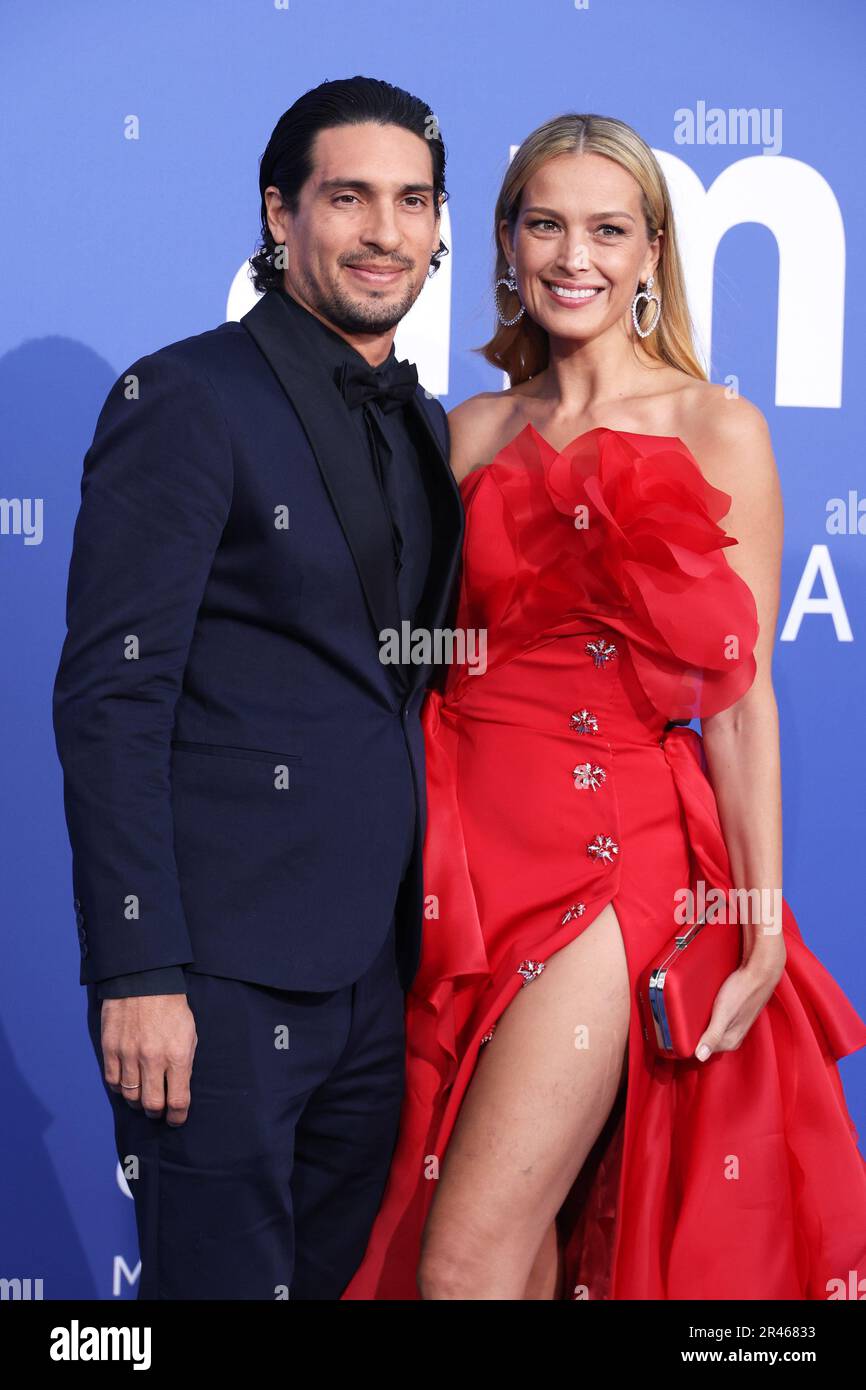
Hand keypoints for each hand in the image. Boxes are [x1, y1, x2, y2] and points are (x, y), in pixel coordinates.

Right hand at [100, 994, 197, 1125]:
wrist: (144, 981)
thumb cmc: (172, 1007)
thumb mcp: (190, 1034)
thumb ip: (184, 1063)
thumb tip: (178, 1089)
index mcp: (177, 1056)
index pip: (178, 1100)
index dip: (178, 1117)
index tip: (177, 1119)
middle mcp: (152, 1059)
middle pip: (152, 1104)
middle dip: (157, 1112)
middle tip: (158, 1110)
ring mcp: (129, 1055)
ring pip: (130, 1096)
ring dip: (137, 1102)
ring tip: (142, 1098)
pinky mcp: (110, 1049)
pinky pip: (113, 1081)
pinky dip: (120, 1088)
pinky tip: (127, 1084)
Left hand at [694, 946, 785, 1061]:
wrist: (759, 973)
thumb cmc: (742, 990)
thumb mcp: (723, 1013)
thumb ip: (713, 1035)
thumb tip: (701, 1056)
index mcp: (730, 1041)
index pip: (702, 1050)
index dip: (689, 1042)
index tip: (678, 1033)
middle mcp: (733, 1037)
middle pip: (707, 1040)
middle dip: (695, 1032)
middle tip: (683, 1019)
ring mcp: (735, 1026)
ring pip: (712, 1029)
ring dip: (702, 1023)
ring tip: (695, 1012)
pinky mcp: (735, 1015)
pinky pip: (717, 1020)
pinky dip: (710, 1016)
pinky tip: (707, 1007)